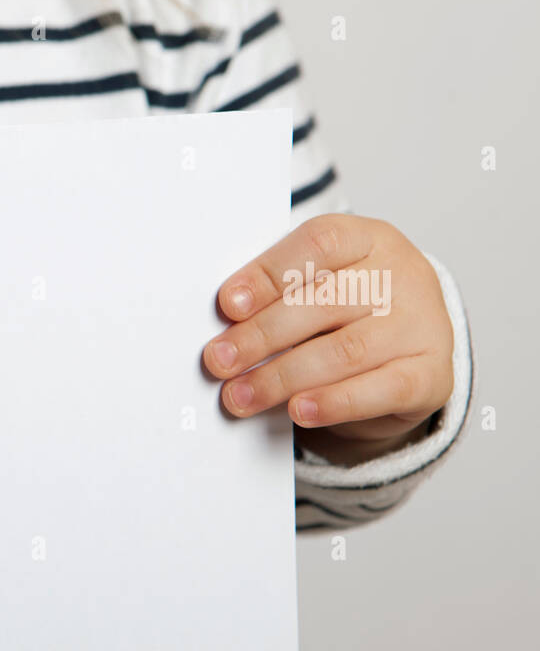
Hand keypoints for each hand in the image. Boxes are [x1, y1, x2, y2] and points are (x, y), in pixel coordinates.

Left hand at [202, 214, 453, 464]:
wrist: (411, 353)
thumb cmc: (348, 315)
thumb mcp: (317, 288)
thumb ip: (278, 295)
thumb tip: (224, 323)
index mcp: (369, 239)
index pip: (319, 245)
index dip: (270, 274)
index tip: (227, 305)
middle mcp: (402, 276)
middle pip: (325, 302)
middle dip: (262, 335)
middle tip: (219, 361)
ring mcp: (422, 325)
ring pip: (346, 350)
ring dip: (283, 377)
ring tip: (240, 396)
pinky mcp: (431, 375)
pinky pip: (381, 390)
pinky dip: (335, 402)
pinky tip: (298, 411)